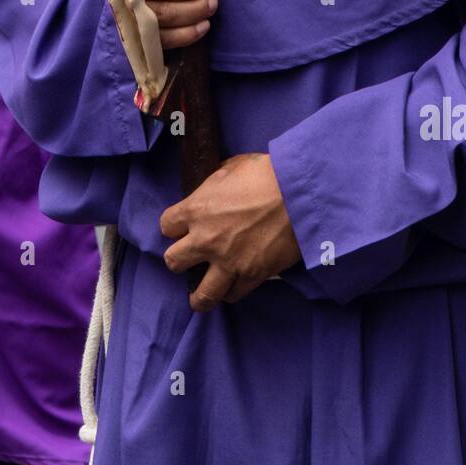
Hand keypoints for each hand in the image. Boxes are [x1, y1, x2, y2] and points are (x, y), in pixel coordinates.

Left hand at [161, 154, 301, 311]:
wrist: (299, 192)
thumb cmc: (265, 173)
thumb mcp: (230, 168)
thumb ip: (213, 185)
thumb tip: (213, 191)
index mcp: (195, 209)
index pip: (166, 226)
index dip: (174, 226)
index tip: (182, 228)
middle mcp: (205, 240)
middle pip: (173, 262)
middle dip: (179, 259)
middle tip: (189, 258)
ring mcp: (228, 262)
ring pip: (201, 294)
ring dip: (198, 294)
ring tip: (200, 296)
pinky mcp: (252, 275)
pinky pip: (233, 294)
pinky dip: (231, 291)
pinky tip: (231, 286)